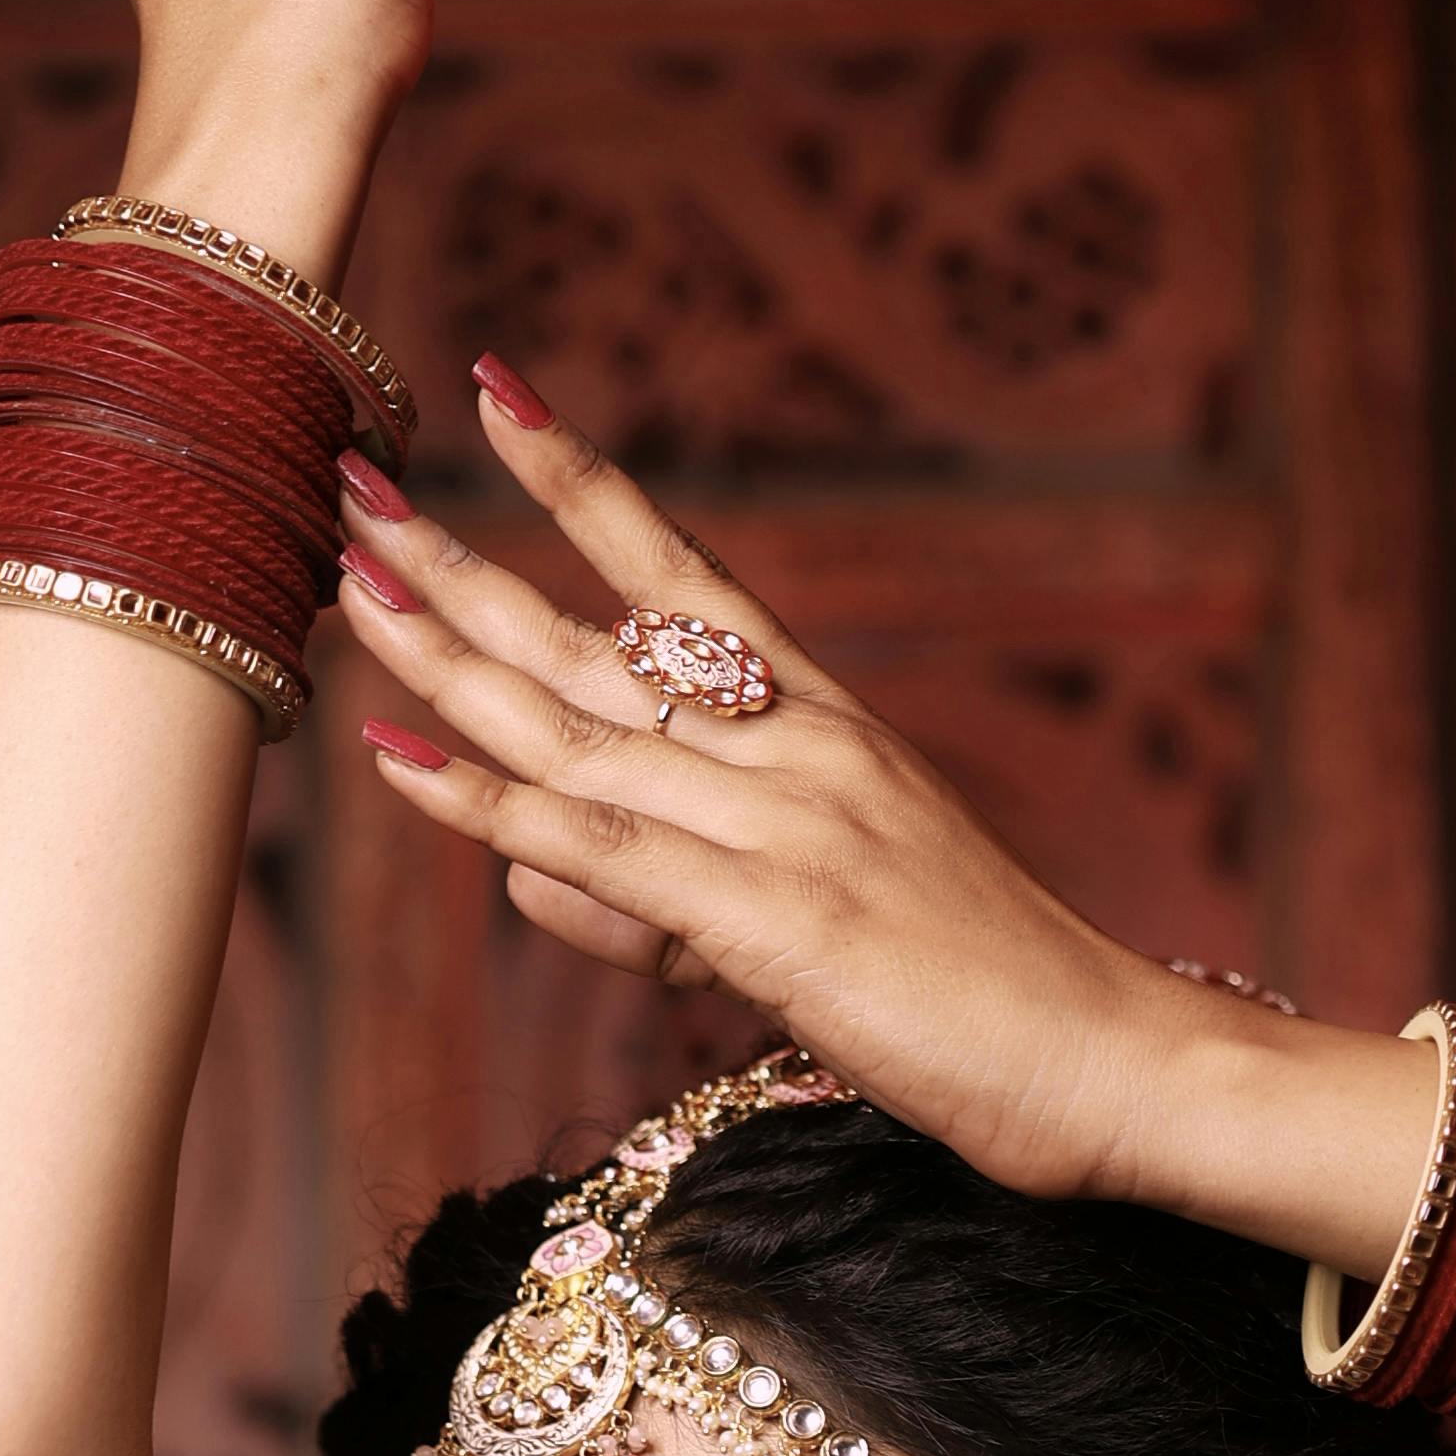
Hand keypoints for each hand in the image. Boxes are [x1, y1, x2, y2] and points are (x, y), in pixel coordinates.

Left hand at [335, 371, 1439, 1268]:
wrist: (1111, 1061)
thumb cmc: (981, 1002)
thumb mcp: (816, 925)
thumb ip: (669, 895)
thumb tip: (531, 875)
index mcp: (824, 729)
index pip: (684, 575)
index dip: (584, 485)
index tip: (499, 395)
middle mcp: (798, 752)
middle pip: (597, 639)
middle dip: (462, 562)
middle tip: (350, 480)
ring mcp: (786, 829)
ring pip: (580, 730)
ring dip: (447, 658)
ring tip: (344, 588)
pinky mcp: (775, 922)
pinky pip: (605, 851)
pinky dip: (494, 808)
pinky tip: (404, 765)